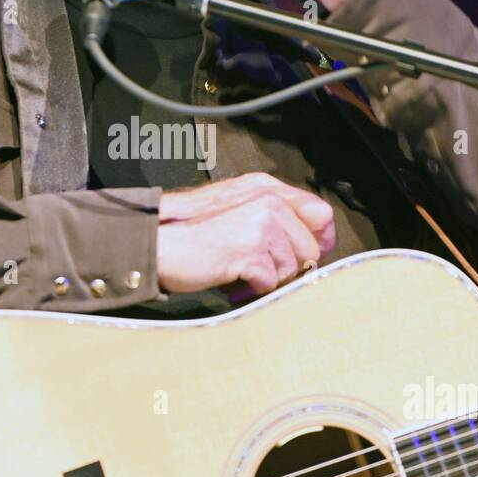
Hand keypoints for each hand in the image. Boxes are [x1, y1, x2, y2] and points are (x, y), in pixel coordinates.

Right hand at [157, 172, 335, 296]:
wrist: (157, 240)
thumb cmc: (190, 228)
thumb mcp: (235, 205)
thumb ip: (270, 213)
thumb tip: (306, 241)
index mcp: (266, 187)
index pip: (319, 212)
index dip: (319, 240)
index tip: (306, 256)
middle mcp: (267, 200)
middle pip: (311, 247)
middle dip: (290, 267)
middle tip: (263, 272)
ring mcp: (260, 224)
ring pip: (291, 268)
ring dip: (268, 280)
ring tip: (241, 276)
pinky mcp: (249, 250)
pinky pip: (269, 282)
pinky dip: (252, 290)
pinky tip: (233, 283)